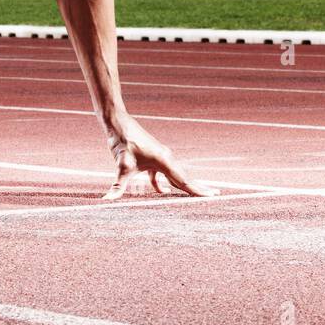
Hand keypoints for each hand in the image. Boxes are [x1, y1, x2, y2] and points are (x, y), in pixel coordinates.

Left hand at [102, 114, 218, 200]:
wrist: (119, 124)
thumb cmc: (123, 142)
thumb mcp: (121, 166)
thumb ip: (118, 186)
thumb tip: (107, 200)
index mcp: (164, 161)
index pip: (184, 180)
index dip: (198, 190)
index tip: (212, 195)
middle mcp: (166, 158)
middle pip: (185, 177)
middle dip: (198, 188)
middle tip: (216, 195)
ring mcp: (160, 157)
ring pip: (175, 175)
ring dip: (184, 185)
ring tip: (196, 194)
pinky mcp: (152, 157)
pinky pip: (163, 173)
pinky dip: (163, 182)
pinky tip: (160, 191)